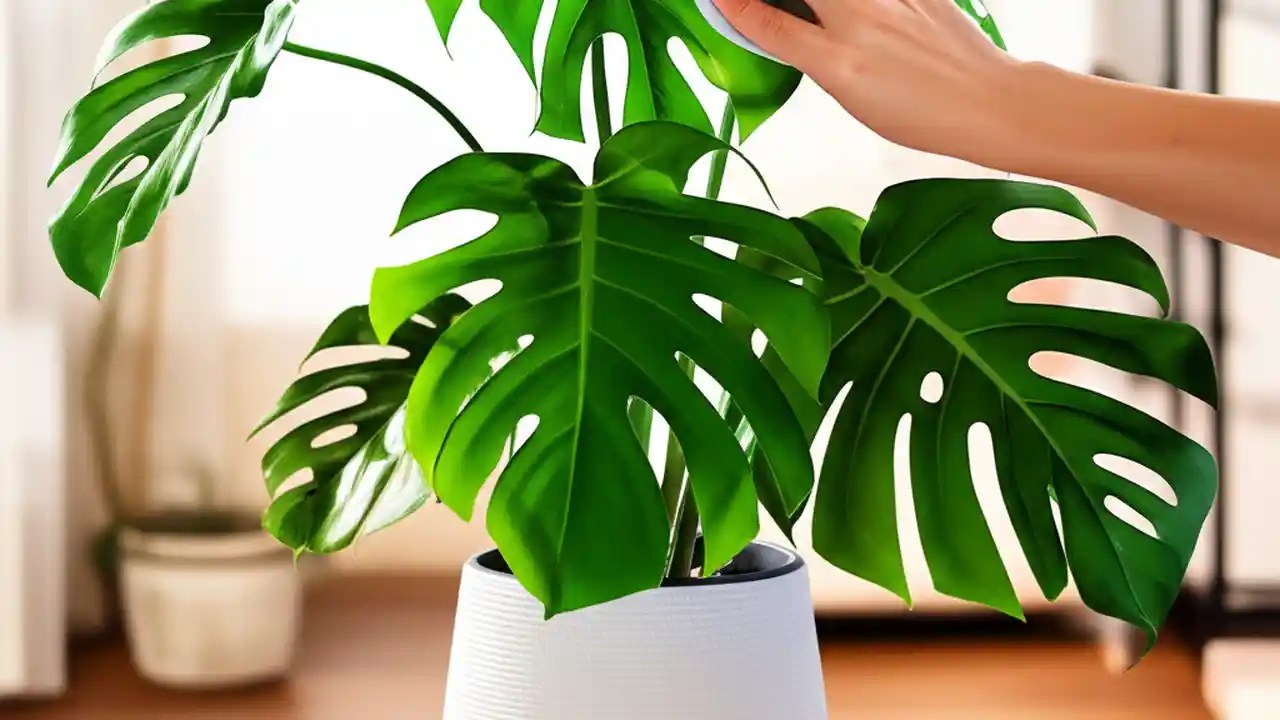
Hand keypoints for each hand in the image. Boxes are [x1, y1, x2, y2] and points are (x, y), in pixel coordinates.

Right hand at [711, 0, 1022, 164]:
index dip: (735, 7)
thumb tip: (788, 27)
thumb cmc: (922, 113)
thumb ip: (815, 57)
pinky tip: (863, 14)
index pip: (770, 26)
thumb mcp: (853, 98)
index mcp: (840, 62)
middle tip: (764, 4)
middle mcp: (861, 20)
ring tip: (815, 11)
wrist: (990, 101)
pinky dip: (858, 3)